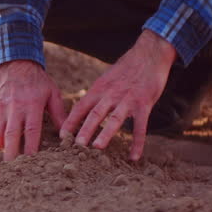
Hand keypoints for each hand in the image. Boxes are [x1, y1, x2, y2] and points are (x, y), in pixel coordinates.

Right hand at [0, 60, 66, 161]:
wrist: (15, 63)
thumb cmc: (37, 80)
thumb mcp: (52, 92)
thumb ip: (59, 113)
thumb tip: (67, 133)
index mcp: (31, 105)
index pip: (31, 130)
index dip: (31, 147)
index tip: (32, 162)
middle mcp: (14, 108)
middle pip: (12, 135)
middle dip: (11, 153)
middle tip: (12, 171)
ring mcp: (1, 109)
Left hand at [60, 30, 173, 160]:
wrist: (149, 54)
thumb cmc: (126, 68)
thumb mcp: (107, 78)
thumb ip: (97, 94)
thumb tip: (85, 109)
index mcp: (99, 89)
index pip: (81, 106)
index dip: (71, 121)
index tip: (61, 135)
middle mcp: (111, 95)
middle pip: (95, 114)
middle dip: (84, 129)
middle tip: (76, 145)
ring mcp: (128, 100)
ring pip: (115, 119)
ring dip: (106, 133)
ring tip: (97, 147)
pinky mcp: (144, 104)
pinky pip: (140, 127)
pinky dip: (137, 142)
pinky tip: (134, 157)